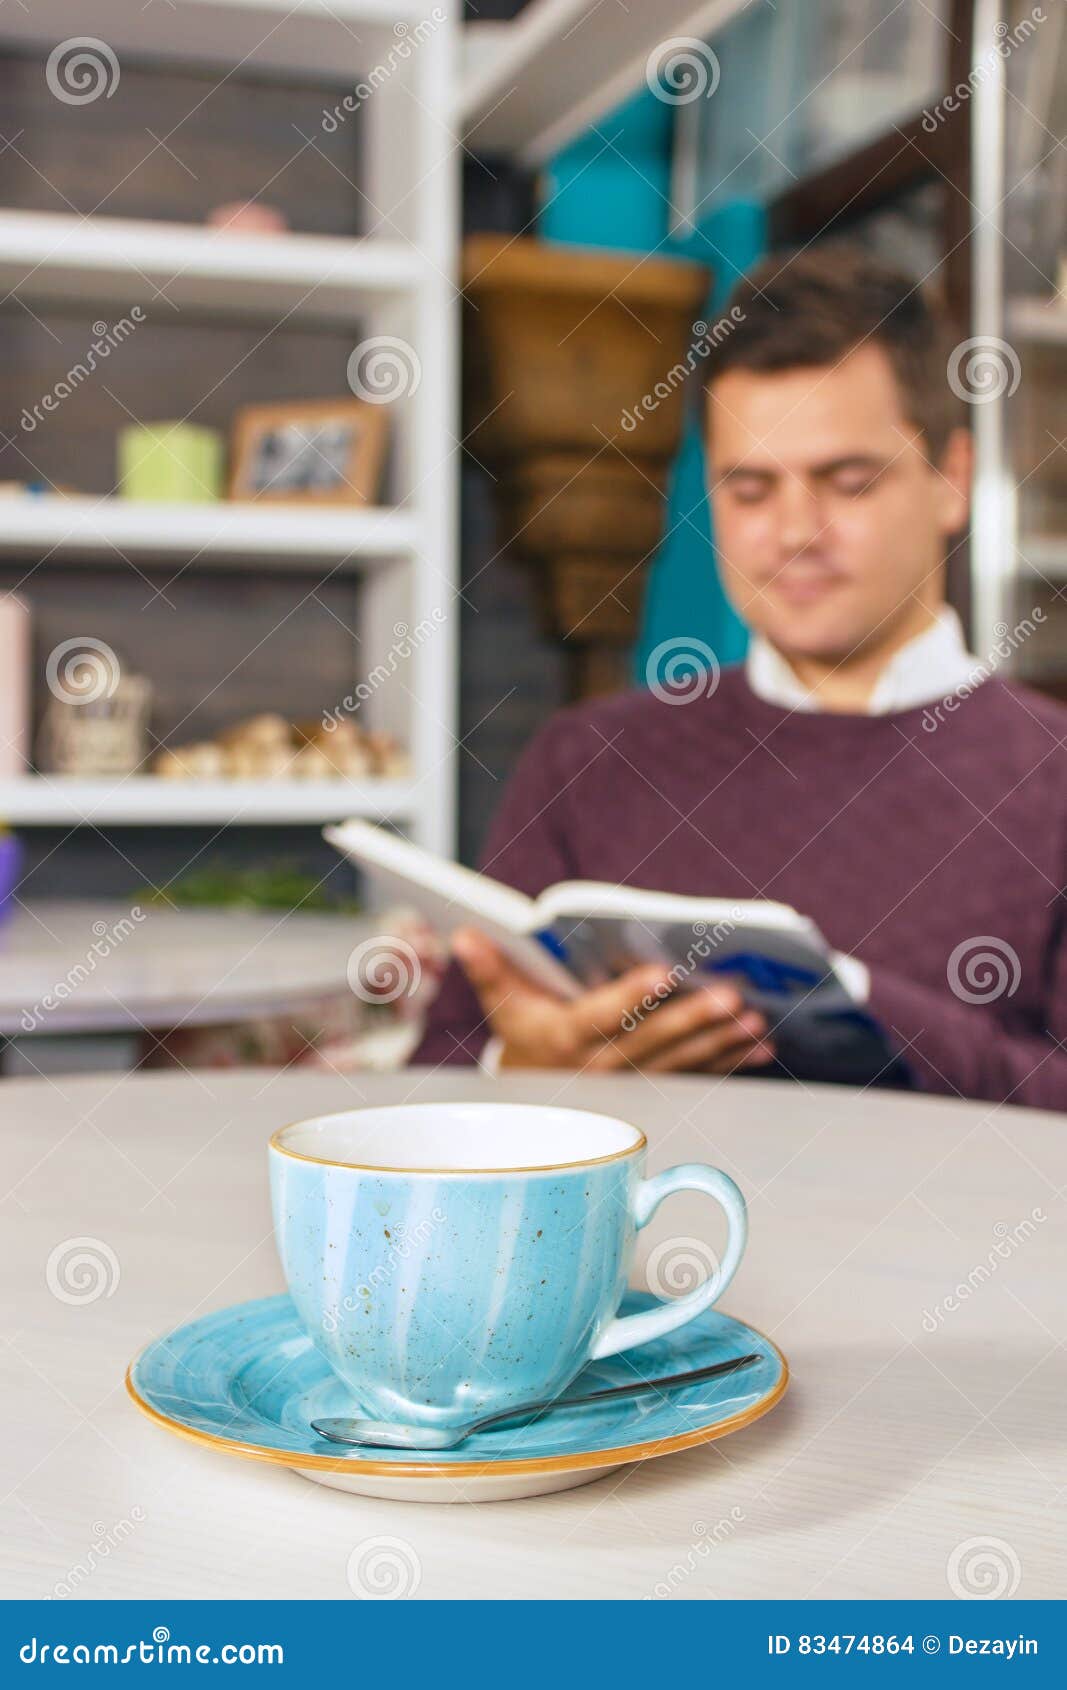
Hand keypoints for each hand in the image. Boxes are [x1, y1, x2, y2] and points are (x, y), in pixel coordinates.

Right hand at [451, 927, 775, 1074]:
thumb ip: (490, 968)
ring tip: (756, 1021)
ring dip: (722, 1043)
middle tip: (732, 997)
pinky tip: (762, 1047)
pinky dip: (732, 1063)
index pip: (600, 1017)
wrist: (533, 1105)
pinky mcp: (659, 1091)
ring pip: (683, 1063)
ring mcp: (634, 1085)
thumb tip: (464, 934)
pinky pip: (699, 1078)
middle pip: (652, 1042)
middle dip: (694, 1020)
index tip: (663, 974)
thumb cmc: (527, 1037)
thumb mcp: (503, 1004)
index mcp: (566, 1039)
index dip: (631, 997)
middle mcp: (603, 1068)